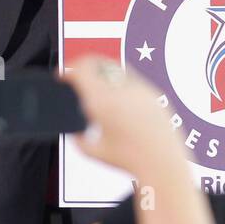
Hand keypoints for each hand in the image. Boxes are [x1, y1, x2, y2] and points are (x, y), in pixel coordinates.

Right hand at [66, 58, 186, 176]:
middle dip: (82, 65)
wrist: (163, 162)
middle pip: (97, 61)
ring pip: (114, 66)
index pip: (81, 70)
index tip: (61, 75)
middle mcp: (122, 89)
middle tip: (74, 75)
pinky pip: (130, 77)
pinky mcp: (152, 92)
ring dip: (100, 70)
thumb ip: (79, 137)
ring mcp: (139, 87)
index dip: (67, 70)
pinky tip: (115, 93)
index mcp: (103, 101)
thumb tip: (76, 130)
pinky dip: (117, 79)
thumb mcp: (94, 151)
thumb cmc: (129, 159)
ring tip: (94, 84)